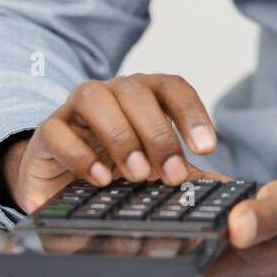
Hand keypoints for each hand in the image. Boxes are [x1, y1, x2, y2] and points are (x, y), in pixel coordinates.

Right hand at [6, 73, 222, 215]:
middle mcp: (113, 92)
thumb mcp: (154, 168)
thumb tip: (228, 188)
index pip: (173, 88)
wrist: (61, 175)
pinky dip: (79, 154)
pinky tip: (100, 179)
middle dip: (158, 133)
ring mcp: (76, 108)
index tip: (208, 147)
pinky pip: (58, 130)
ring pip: (96, 98)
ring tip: (138, 173)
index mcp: (145, 94)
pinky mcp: (48, 130)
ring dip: (121, 136)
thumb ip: (187, 173)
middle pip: (137, 93)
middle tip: (172, 173)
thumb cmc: (114, 163)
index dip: (192, 113)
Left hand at [67, 173, 276, 276]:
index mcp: (210, 271)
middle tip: (42, 241)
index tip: (57, 257)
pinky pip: (148, 255)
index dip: (94, 273)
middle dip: (79, 268)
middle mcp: (195, 276)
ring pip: (130, 271)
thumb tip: (237, 223)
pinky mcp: (197, 252)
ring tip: (63, 228)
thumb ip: (269, 214)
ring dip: (97, 255)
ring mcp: (194, 268)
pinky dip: (123, 242)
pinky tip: (109, 213)